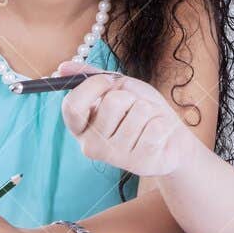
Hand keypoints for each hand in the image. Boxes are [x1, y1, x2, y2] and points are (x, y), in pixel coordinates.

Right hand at [60, 61, 185, 177]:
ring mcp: (114, 157)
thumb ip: (93, 77)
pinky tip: (158, 135)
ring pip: (139, 111)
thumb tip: (63, 68)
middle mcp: (90, 146)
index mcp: (80, 127)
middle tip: (134, 108)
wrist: (170, 137)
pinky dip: (162, 123)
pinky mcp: (139, 164)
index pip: (72, 105)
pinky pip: (155, 128)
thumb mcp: (118, 88)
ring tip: (148, 122)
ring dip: (149, 110)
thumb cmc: (140, 110)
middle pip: (112, 102)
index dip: (94, 85)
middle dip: (131, 96)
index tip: (111, 82)